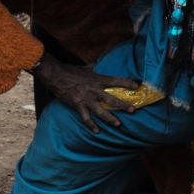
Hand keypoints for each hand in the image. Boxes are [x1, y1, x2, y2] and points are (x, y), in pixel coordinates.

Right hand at [29, 57, 143, 129]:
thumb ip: (93, 66)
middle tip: (133, 110)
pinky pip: (86, 117)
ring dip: (110, 118)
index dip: (127, 83)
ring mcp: (86, 99)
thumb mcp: (85, 67)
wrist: (55, 75)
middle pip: (111, 99)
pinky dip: (91, 125)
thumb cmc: (70, 70)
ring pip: (101, 111)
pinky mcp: (77, 105)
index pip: (115, 80)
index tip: (137, 86)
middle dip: (123, 105)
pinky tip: (97, 131)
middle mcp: (94, 90)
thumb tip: (98, 62)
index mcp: (97, 79)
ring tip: (119, 124)